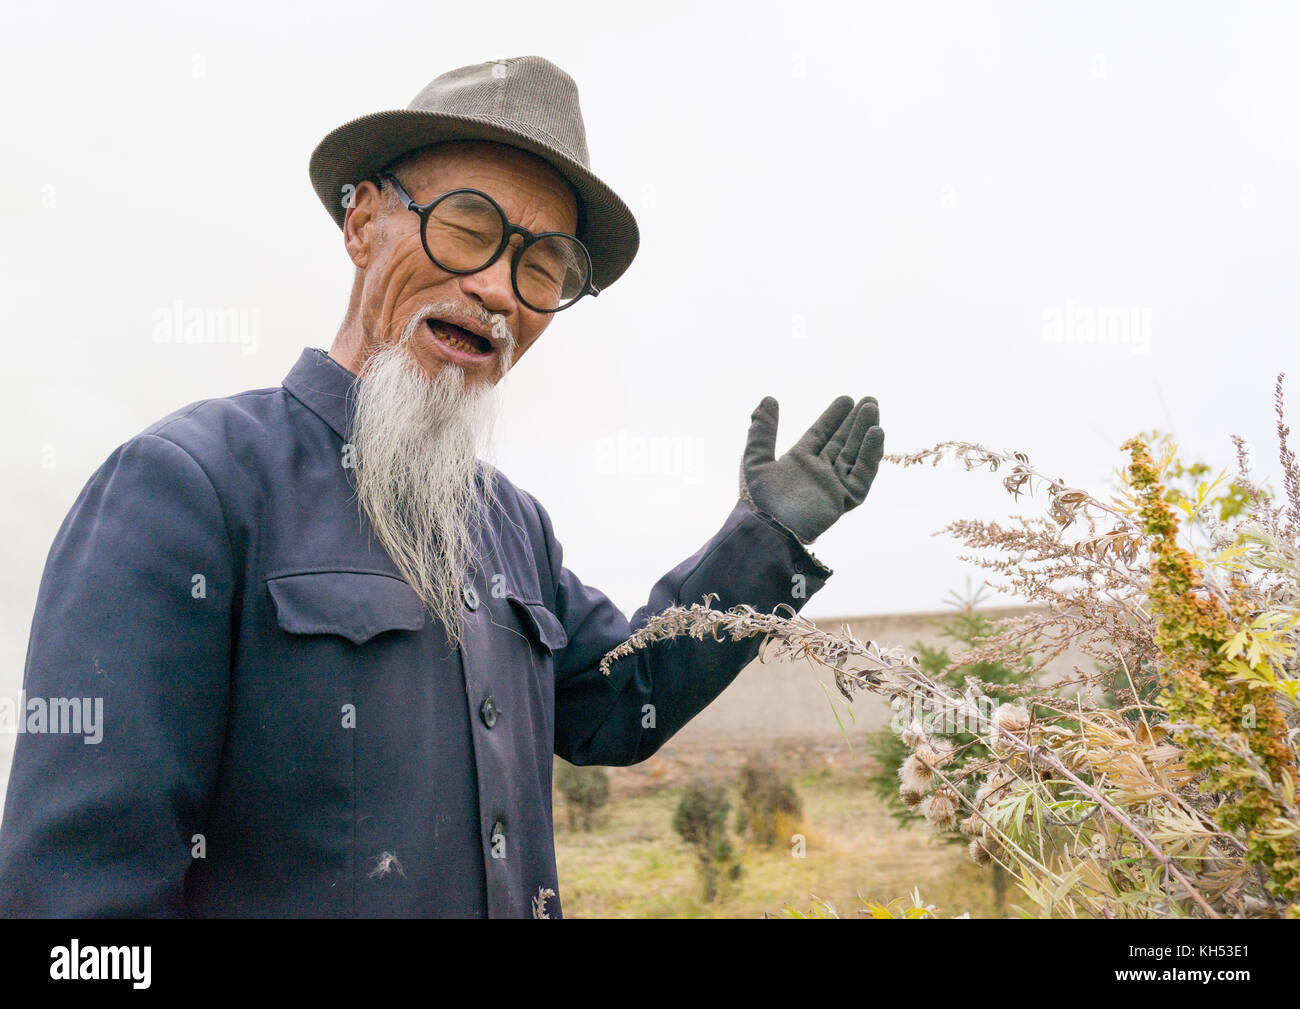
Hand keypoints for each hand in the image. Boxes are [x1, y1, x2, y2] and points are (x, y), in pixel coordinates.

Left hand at [738, 395, 883, 543]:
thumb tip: (768, 398)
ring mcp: (835, 484)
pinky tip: (876, 432)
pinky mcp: (846, 498)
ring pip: (855, 453)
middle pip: (843, 441)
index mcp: (800, 461)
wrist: (771, 529)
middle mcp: (820, 471)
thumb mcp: (756, 459)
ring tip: (874, 408)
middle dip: (856, 421)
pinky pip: (863, 473)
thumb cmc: (760, 501)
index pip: (821, 433)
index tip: (846, 399)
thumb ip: (762, 431)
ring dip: (865, 431)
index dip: (833, 416)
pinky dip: (870, 454)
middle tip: (870, 399)